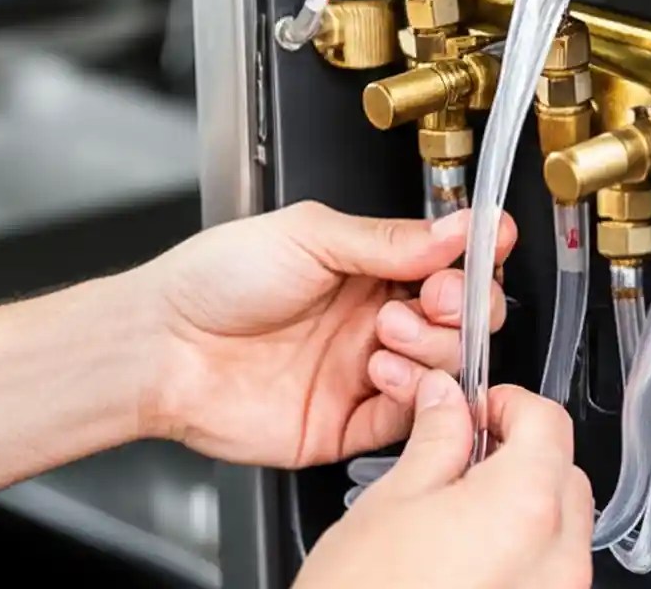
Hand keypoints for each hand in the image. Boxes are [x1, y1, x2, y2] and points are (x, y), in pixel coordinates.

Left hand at [143, 201, 514, 467]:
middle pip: (461, 319)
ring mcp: (364, 372)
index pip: (448, 263)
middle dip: (464, 305)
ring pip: (445, 368)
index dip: (474, 259)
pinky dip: (413, 396)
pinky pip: (409, 418)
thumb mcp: (308, 235)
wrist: (162, 346)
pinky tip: (382, 372)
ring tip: (386, 332)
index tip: (488, 248)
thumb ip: (389, 239)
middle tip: (436, 297)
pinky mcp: (350, 424)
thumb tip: (460, 226)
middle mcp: (372, 319)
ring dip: (433, 347)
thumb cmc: (214, 280)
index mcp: (366, 266)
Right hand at [295, 372, 593, 588]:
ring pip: (564, 526)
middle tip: (463, 454)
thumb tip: (446, 401)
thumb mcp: (393, 498)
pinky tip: (470, 551)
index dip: (508, 404)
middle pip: (566, 474)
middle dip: (522, 453)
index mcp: (524, 507)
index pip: (549, 421)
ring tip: (460, 509)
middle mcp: (557, 558)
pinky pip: (552, 570)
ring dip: (526, 502)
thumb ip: (436, 438)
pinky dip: (524, 549)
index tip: (475, 410)